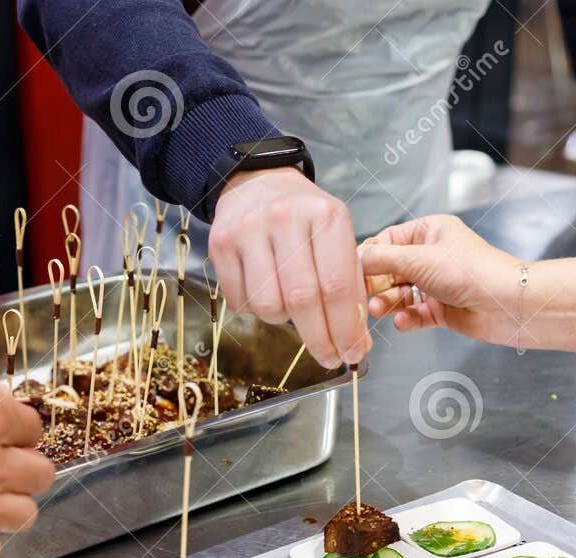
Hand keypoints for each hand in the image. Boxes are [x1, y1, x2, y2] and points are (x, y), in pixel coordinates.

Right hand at [209, 167, 369, 367]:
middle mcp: (286, 219)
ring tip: (291, 307)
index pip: (338, 285)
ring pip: (269, 305)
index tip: (352, 353)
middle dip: (320, 339)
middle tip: (330, 357)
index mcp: (325, 216)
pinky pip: (240, 301)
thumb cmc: (305, 218)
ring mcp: (249, 230)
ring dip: (283, 321)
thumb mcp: (336, 236)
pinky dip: (256, 309)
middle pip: (303, 300)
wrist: (258, 182)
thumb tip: (355, 341)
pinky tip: (266, 290)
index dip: (346, 328)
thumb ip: (350, 284)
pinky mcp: (220, 243)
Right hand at [360, 214, 522, 343]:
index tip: (352, 272)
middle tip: (362, 295)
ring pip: (399, 293)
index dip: (369, 257)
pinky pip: (414, 313)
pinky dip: (406, 318)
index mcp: (429, 232)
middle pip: (390, 270)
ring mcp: (436, 283)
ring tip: (379, 309)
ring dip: (387, 302)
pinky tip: (402, 320)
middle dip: (376, 284)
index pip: (387, 241)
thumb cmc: (473, 272)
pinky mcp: (441, 309)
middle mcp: (432, 255)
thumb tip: (354, 257)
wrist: (505, 304)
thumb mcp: (419, 259)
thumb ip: (382, 259)